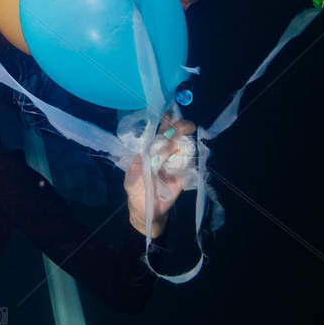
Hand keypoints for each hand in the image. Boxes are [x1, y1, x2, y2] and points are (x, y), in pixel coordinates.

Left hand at [123, 110, 195, 235]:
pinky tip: (189, 156)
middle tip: (184, 126)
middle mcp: (164, 153)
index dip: (164, 123)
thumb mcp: (133, 176)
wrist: (147, 210)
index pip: (158, 133)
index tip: (168, 114)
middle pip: (173, 136)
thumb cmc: (136, 190)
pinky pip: (190, 164)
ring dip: (185, 141)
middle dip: (179, 128)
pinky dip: (190, 159)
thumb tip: (150, 151)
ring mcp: (175, 163)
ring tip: (188, 138)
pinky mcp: (184, 175)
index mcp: (150, 150)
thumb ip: (140, 163)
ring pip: (183, 147)